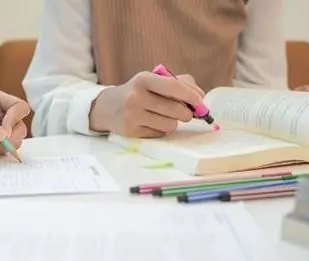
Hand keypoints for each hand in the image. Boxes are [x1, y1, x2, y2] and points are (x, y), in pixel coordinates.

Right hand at [89, 71, 203, 137]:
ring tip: (163, 117)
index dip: (191, 96)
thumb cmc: (138, 92)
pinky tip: (151, 123)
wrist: (108, 107)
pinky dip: (160, 130)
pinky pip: (159, 134)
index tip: (200, 102)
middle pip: (176, 110)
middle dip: (186, 114)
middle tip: (186, 114)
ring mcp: (132, 116)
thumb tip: (200, 98)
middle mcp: (136, 97)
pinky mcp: (131, 132)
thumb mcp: (154, 80)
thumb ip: (180, 83)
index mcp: (143, 79)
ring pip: (170, 125)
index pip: (174, 87)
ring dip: (172, 122)